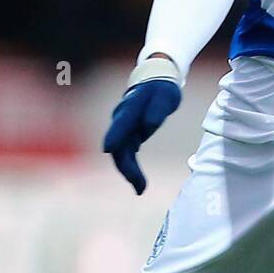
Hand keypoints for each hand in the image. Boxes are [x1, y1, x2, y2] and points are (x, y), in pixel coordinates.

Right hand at [103, 79, 180, 193]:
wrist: (155, 82)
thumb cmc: (161, 89)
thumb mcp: (165, 96)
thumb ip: (157, 110)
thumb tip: (148, 125)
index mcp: (130, 109)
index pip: (121, 123)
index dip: (115, 135)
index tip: (108, 149)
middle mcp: (122, 120)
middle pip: (119, 146)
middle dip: (127, 167)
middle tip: (140, 187)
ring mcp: (124, 129)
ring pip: (122, 154)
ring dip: (130, 172)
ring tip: (141, 190)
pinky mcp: (129, 135)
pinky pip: (127, 155)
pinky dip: (133, 168)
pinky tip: (139, 183)